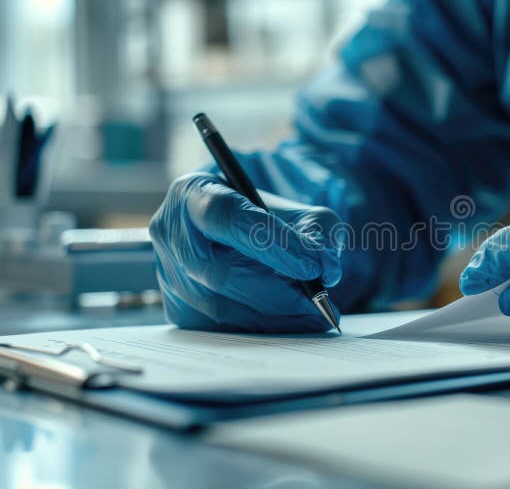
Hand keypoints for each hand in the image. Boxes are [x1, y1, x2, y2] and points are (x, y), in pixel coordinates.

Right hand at [149, 172, 342, 332]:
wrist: (235, 232)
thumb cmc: (266, 217)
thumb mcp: (297, 210)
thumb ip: (318, 232)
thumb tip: (327, 270)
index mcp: (194, 192)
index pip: (228, 216)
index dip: (271, 243)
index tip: (312, 267)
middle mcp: (172, 232)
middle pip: (219, 271)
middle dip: (276, 292)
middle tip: (320, 303)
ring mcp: (168, 273)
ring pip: (218, 306)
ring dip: (272, 317)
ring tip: (314, 318)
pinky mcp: (176, 306)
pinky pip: (217, 328)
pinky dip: (257, 330)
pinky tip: (288, 325)